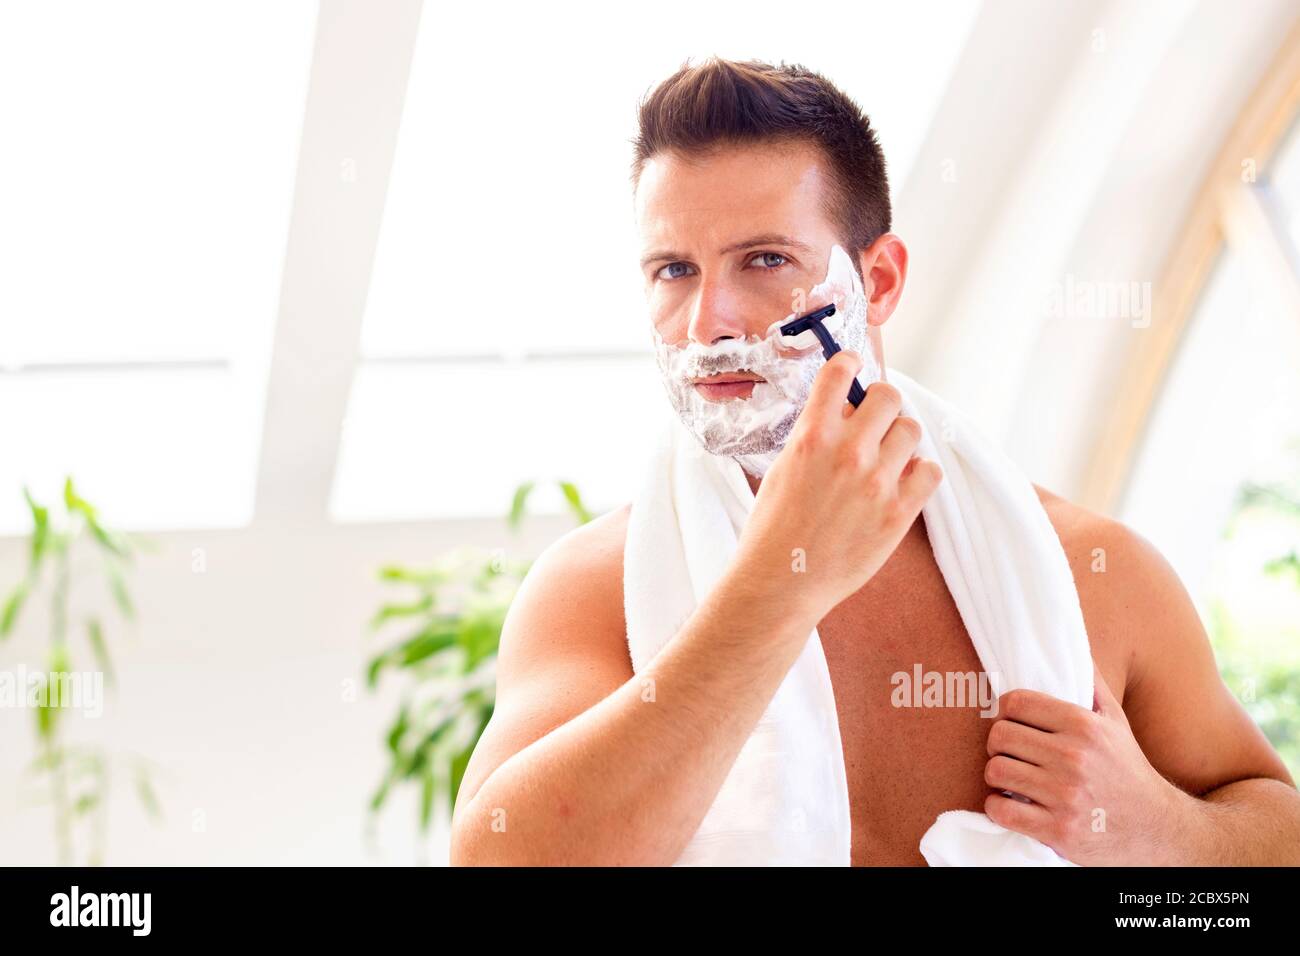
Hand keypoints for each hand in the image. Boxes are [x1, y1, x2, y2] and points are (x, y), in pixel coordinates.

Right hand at [734, 350, 942, 617]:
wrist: (782, 582)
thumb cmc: (773, 528)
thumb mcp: (782, 468)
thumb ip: (814, 436)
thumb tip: (841, 411)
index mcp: (812, 436)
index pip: (840, 372)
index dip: (849, 363)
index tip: (853, 366)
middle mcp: (848, 452)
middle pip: (888, 396)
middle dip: (880, 404)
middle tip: (873, 420)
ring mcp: (877, 482)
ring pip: (911, 429)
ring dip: (899, 438)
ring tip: (885, 457)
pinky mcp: (899, 512)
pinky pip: (930, 470)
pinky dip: (918, 472)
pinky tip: (900, 482)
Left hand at [983, 661, 1182, 864]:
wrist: (1158, 829)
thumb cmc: (1128, 770)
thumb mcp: (1116, 722)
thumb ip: (1092, 685)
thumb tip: (1072, 645)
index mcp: (1084, 726)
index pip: (1015, 703)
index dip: (1005, 712)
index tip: (1012, 723)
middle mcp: (1073, 758)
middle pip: (999, 736)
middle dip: (999, 745)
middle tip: (1010, 753)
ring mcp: (1065, 796)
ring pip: (996, 771)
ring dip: (997, 776)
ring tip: (1011, 778)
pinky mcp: (1058, 830)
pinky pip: (1001, 810)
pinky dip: (998, 808)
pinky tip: (1011, 805)